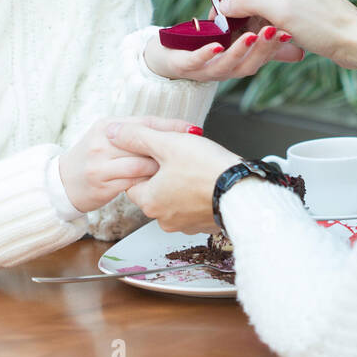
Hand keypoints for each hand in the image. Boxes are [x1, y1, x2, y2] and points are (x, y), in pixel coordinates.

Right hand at [58, 116, 199, 213]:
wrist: (63, 183)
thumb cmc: (94, 160)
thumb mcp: (108, 139)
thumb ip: (134, 133)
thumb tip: (170, 130)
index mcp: (107, 125)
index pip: (145, 122)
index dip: (171, 126)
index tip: (193, 129)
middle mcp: (103, 141)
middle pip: (145, 141)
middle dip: (169, 147)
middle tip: (191, 151)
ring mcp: (100, 163)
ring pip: (141, 163)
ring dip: (161, 167)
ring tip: (177, 170)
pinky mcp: (101, 184)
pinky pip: (133, 182)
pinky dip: (148, 183)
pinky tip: (160, 184)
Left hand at [107, 121, 240, 233]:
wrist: (242, 190)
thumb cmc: (206, 168)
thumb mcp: (168, 143)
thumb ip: (138, 136)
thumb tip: (113, 132)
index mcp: (149, 201)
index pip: (134, 179)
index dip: (146, 162)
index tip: (163, 152)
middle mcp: (162, 218)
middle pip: (154, 189)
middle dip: (165, 173)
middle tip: (183, 156)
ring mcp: (184, 224)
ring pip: (174, 199)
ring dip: (182, 184)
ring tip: (198, 167)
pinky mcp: (203, 225)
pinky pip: (193, 207)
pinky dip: (197, 195)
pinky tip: (208, 181)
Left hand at [142, 24, 304, 82]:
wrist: (163, 58)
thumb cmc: (202, 49)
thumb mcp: (233, 43)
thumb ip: (260, 43)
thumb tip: (297, 47)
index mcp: (237, 65)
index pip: (262, 58)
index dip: (277, 47)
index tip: (291, 31)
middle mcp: (224, 71)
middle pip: (248, 64)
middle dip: (264, 48)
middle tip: (277, 30)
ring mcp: (204, 71)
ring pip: (226, 65)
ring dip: (240, 51)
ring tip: (252, 35)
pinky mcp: (184, 66)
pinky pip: (196, 62)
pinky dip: (206, 54)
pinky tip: (216, 44)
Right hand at [200, 0, 356, 70]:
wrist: (356, 40)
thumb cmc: (321, 24)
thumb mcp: (280, 13)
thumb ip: (248, 3)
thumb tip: (224, 3)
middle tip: (216, 15)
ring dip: (247, 11)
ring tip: (233, 29)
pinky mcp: (304, 8)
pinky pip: (275, 9)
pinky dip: (262, 19)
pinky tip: (256, 33)